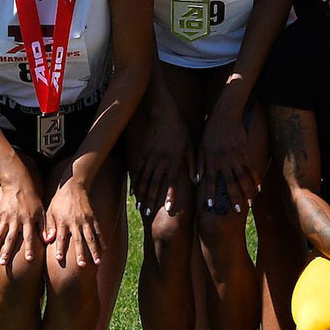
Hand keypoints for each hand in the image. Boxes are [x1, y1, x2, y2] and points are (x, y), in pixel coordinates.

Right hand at [0, 169, 44, 271]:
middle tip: (3, 264)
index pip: (29, 237)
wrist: (18, 184)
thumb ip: (45, 226)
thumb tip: (49, 240)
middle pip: (10, 239)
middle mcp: (16, 220)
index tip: (29, 260)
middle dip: (6, 252)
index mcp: (28, 220)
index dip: (29, 248)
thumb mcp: (42, 211)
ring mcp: (5, 217)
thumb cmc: (33, 200)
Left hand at [43, 176, 103, 267]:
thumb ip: (49, 226)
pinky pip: (98, 231)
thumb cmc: (59, 200)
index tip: (59, 259)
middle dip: (81, 253)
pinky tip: (104, 249)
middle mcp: (75, 221)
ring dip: (94, 250)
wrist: (74, 185)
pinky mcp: (93, 217)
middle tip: (82, 265)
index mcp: (63, 220)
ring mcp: (86, 220)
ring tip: (97, 262)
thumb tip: (47, 240)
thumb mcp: (50, 211)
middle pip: (78, 239)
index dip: (60, 248)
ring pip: (91, 237)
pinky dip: (102, 241)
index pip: (61, 236)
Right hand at [133, 99, 189, 215]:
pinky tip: (133, 193)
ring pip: (145, 180)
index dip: (170, 197)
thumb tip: (196, 179)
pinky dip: (135, 183)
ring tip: (140, 207)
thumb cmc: (180, 131)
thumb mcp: (190, 146)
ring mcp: (150, 159)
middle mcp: (161, 163)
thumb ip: (193, 163)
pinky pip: (138, 172)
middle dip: (151, 200)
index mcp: (174, 162)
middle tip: (148, 213)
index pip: (172, 183)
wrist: (163, 116)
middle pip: (155, 185)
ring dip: (142, 195)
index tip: (168, 210)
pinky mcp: (143, 154)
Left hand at [196, 106, 258, 214]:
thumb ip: (200, 163)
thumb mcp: (200, 146)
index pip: (210, 181)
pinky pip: (251, 168)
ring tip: (251, 202)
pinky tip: (258, 187)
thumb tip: (196, 179)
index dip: (210, 194)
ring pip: (243, 178)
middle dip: (234, 198)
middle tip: (238, 210)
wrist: (225, 115)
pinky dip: (256, 178)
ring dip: (247, 191)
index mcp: (211, 160)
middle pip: (230, 183)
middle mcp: (224, 161)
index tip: (211, 206)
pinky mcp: (245, 152)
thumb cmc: (210, 130)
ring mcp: (236, 157)